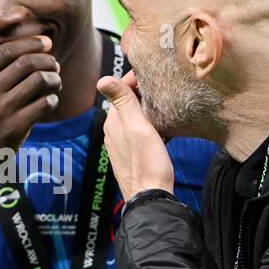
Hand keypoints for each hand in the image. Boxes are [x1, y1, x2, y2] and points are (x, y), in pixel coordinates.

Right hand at [0, 28, 59, 182]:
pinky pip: (44, 104)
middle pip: (26, 63)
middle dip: (47, 60)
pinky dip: (52, 99)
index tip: (46, 43)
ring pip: (39, 81)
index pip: (6, 51)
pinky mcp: (14, 128)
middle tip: (54, 64)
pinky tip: (50, 101)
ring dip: (54, 78)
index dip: (30, 44)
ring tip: (55, 81)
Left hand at [97, 69, 173, 199]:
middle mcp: (114, 132)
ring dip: (148, 108)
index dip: (134, 78)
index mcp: (114, 122)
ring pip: (134, 117)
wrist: (151, 197)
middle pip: (127, 103)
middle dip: (142, 91)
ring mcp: (123, 144)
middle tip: (162, 82)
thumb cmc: (147, 164)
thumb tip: (102, 79)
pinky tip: (164, 126)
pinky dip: (151, 124)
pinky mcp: (133, 154)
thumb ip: (122, 102)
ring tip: (166, 100)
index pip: (120, 90)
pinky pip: (140, 131)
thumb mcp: (136, 127)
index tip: (152, 70)